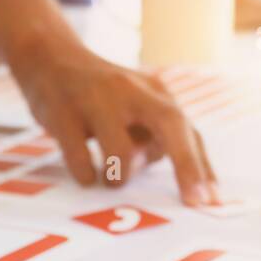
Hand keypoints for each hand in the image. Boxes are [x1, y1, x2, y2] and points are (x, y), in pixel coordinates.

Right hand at [0, 0, 218, 205]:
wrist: (49, 59)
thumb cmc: (100, 98)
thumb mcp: (136, 107)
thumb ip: (157, 138)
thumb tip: (177, 180)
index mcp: (154, 93)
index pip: (187, 131)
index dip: (201, 167)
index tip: (211, 201)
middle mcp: (131, 91)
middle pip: (170, 125)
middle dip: (186, 166)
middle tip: (192, 201)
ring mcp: (96, 99)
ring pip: (122, 153)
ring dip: (118, 178)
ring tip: (108, 179)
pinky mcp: (63, 112)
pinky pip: (81, 159)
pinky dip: (86, 176)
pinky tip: (86, 174)